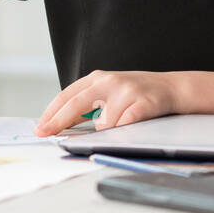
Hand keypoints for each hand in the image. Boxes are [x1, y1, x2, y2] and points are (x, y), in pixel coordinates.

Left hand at [33, 70, 183, 135]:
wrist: (173, 88)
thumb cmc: (137, 94)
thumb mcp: (109, 92)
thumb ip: (86, 104)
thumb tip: (59, 125)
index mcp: (98, 77)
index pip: (67, 95)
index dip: (51, 113)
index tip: (40, 128)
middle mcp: (110, 81)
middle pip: (76, 104)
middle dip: (58, 122)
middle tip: (46, 135)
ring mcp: (127, 91)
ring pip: (103, 123)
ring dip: (107, 131)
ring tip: (121, 123)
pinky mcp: (143, 103)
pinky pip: (123, 126)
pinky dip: (122, 132)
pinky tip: (128, 126)